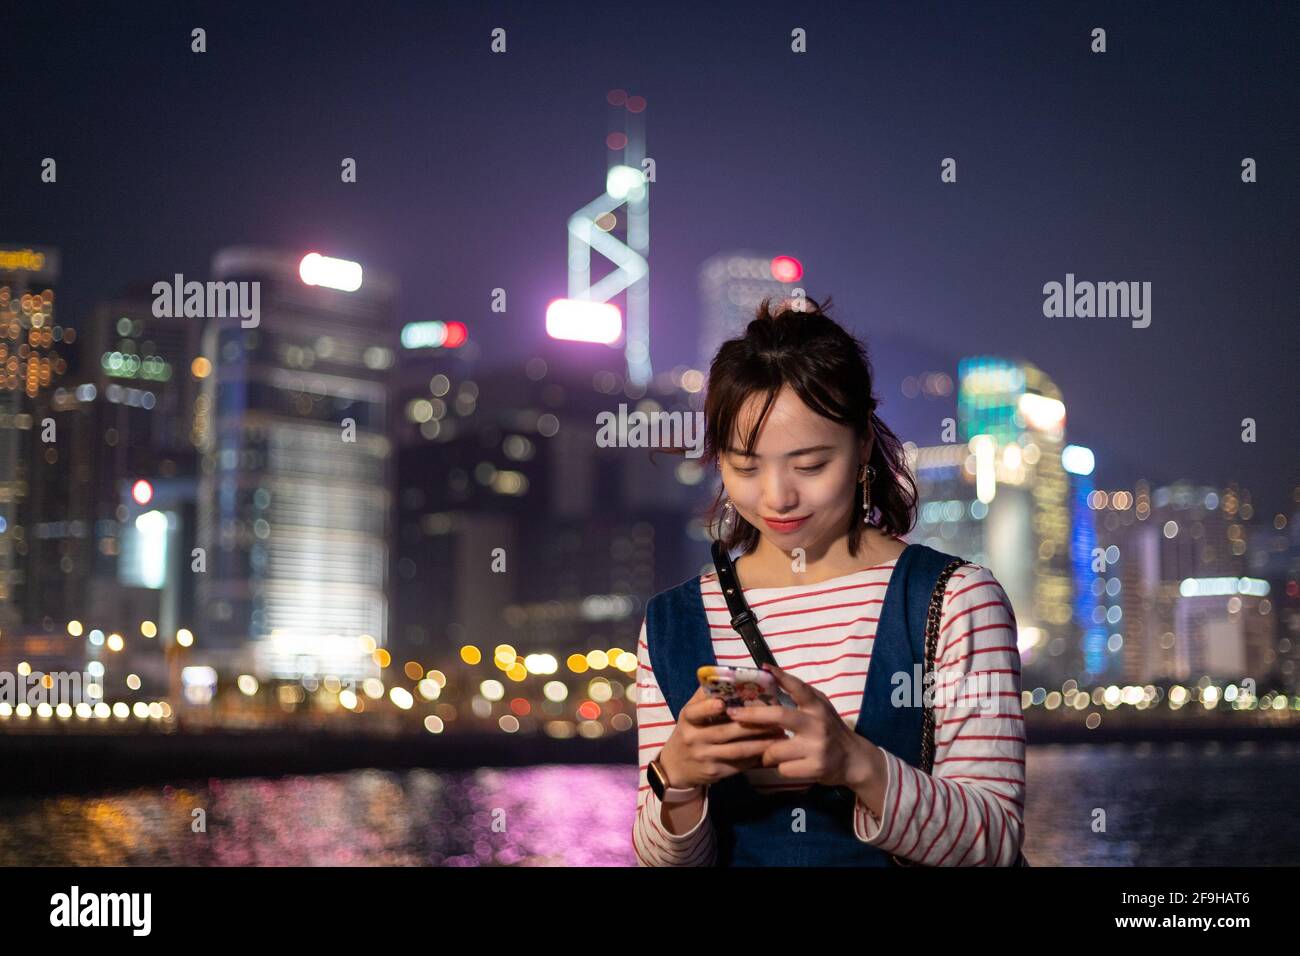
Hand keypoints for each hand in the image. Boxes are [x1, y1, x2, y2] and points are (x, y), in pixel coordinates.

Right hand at [659, 685, 786, 788]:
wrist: (676, 767)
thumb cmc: (689, 732)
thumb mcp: (690, 714)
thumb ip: (705, 696)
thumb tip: (727, 674)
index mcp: (688, 720)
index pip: (694, 712)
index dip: (707, 707)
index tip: (722, 703)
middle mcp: (694, 738)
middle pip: (725, 732)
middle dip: (752, 725)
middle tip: (775, 718)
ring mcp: (705, 757)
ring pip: (736, 750)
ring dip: (760, 743)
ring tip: (780, 735)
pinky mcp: (715, 773)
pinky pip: (738, 764)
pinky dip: (755, 757)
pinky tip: (770, 751)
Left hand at [725, 663, 879, 788]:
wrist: (853, 760)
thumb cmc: (830, 729)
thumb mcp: (821, 707)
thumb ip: (802, 695)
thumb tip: (770, 674)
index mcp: (817, 707)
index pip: (799, 688)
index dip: (781, 676)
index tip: (764, 668)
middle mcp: (817, 724)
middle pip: (779, 716)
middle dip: (752, 715)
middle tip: (732, 714)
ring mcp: (816, 747)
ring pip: (775, 749)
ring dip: (766, 752)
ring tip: (769, 751)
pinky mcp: (815, 768)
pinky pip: (783, 768)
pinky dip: (780, 767)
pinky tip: (788, 764)